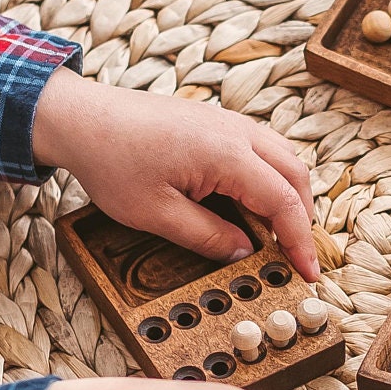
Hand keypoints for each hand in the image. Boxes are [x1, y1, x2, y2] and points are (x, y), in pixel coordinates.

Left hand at [32, 72, 317, 277]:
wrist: (83, 118)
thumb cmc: (112, 162)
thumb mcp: (156, 214)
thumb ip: (206, 236)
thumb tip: (244, 253)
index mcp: (227, 154)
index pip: (283, 201)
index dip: (299, 241)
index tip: (307, 272)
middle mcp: (236, 131)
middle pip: (294, 174)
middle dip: (302, 217)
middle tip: (294, 255)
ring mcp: (228, 121)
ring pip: (282, 157)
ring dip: (288, 194)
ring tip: (276, 233)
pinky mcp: (216, 120)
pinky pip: (261, 148)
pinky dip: (269, 177)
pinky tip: (251, 202)